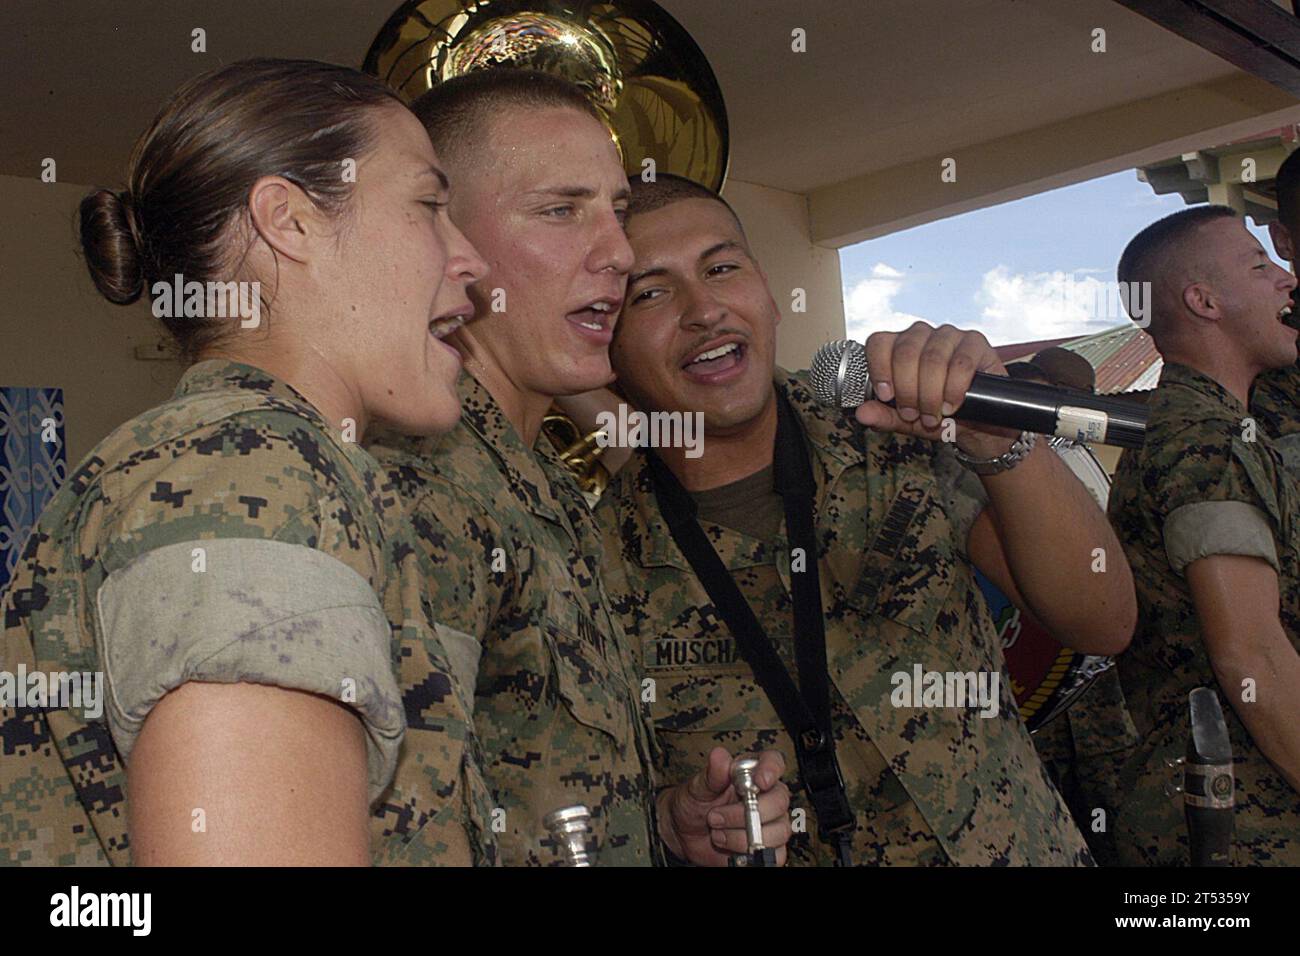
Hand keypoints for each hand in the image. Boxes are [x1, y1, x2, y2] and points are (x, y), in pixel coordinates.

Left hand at [658, 747, 790, 865]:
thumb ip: (712, 774)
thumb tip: (720, 755)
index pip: (774, 761)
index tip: (760, 782)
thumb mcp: (698, 787)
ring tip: (717, 835)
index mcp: (751, 773)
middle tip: (715, 817)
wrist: (684, 832)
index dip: (772, 769)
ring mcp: (770, 822)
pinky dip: (752, 854)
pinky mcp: (768, 847)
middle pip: (779, 801)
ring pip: (779, 830)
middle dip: (744, 814)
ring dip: (743, 837)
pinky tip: (730, 848)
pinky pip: (777, 854)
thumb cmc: (694, 803)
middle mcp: (766, 795)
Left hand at [856, 321, 1017, 457]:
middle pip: (905, 352)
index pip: (879, 343)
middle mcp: (921, 336)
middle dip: (907, 390)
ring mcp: (949, 336)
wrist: (976, 425)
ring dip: (930, 393)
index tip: (885, 396)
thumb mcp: (906, 421)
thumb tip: (862, 414)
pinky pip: (961, 362)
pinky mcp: (975, 343)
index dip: (879, 368)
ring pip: (932, 358)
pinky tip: (951, 405)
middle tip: (913, 414)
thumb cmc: (937, 415)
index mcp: (897, 347)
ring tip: (932, 416)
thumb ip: (884, 416)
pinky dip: (954, 388)